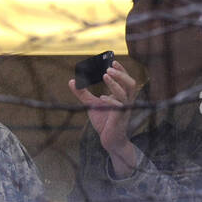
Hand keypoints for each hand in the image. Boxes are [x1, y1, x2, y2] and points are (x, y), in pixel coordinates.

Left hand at [69, 62, 139, 177]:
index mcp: (121, 96)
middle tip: (108, 68)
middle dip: (121, 74)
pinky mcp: (120, 118)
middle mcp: (126, 101)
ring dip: (116, 83)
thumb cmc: (104, 122)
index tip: (112, 61)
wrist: (109, 140)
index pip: (125, 80)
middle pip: (130, 84)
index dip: (121, 70)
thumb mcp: (91, 105)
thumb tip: (71, 81)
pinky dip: (111, 101)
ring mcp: (124, 109)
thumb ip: (83, 93)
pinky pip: (119, 107)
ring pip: (126, 93)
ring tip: (105, 76)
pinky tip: (102, 98)